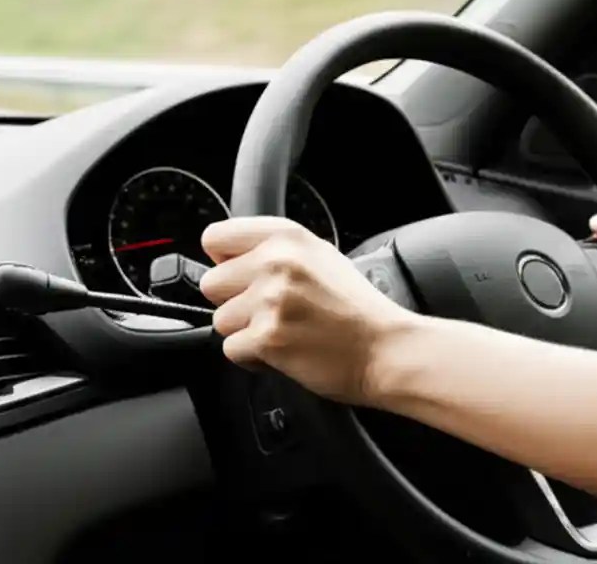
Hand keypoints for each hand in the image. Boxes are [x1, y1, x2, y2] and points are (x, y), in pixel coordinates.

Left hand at [199, 216, 417, 405]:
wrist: (385, 350)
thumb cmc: (357, 310)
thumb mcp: (320, 257)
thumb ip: (274, 251)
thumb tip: (227, 258)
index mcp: (286, 237)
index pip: (214, 238)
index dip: (224, 261)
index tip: (240, 276)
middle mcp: (276, 262)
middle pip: (211, 283)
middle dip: (234, 302)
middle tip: (270, 312)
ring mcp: (270, 300)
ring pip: (220, 320)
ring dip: (245, 332)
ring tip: (283, 332)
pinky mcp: (267, 338)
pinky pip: (232, 349)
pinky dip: (253, 358)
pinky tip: (284, 351)